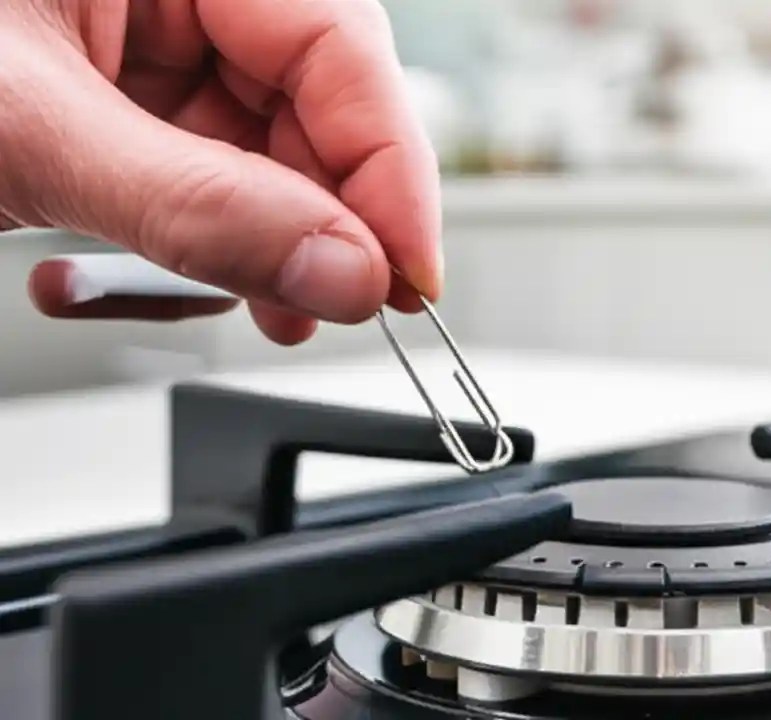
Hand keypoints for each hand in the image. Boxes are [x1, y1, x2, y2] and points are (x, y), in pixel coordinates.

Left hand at [1, 0, 440, 344]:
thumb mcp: (38, 131)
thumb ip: (198, 205)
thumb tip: (343, 273)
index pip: (339, 44)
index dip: (391, 166)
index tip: (409, 272)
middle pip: (318, 108)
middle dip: (327, 223)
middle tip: (339, 304)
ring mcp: (153, 51)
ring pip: (270, 158)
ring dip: (262, 249)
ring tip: (257, 309)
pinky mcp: (127, 110)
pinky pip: (207, 185)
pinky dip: (195, 247)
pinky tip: (160, 281)